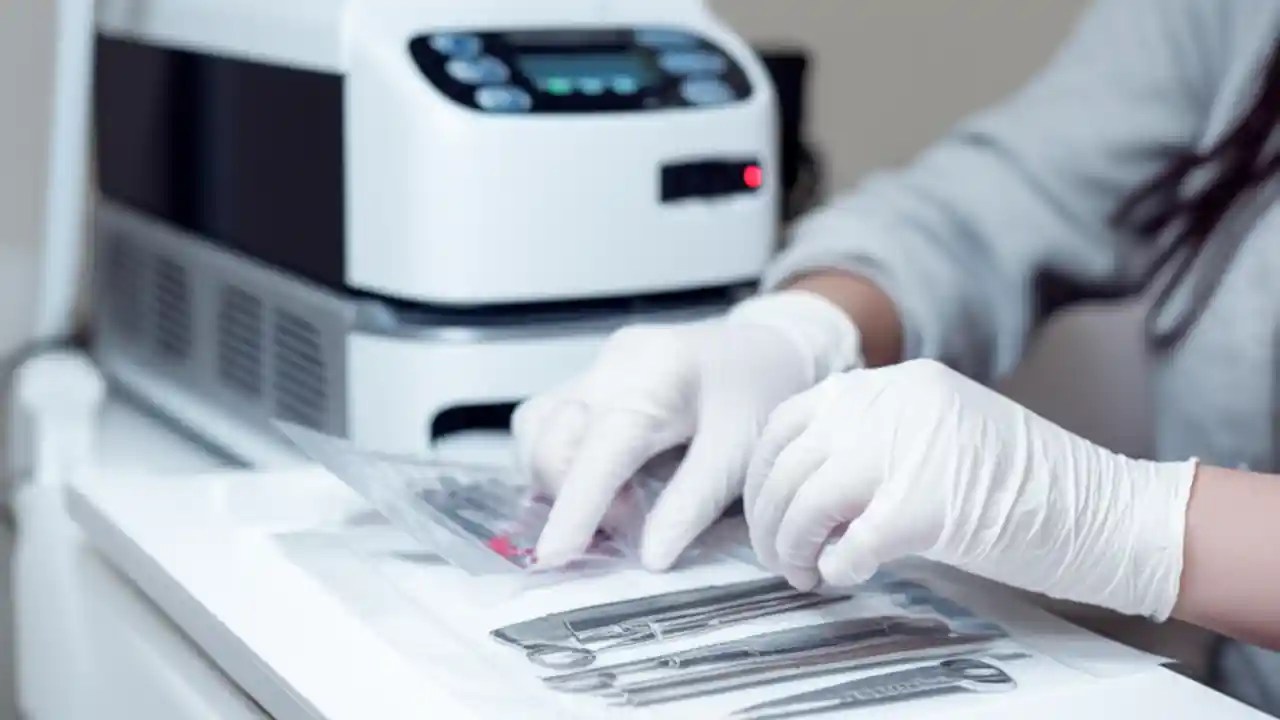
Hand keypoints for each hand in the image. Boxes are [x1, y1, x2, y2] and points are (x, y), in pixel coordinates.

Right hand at [513, 291, 860, 569]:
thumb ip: (693, 504)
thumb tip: (649, 559)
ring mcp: (593, 366)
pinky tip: (600, 480)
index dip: (575, 505)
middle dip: (575, 500)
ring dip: (559, 481)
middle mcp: (611, 365)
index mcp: (656, 377)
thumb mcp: (741, 455)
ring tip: (619, 502)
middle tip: (630, 527)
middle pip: (555, 441)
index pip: (601, 448)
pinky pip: (545, 420)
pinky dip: (559, 460)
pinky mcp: (586, 376)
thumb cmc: (761, 396)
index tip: (555, 556)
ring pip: (538, 430)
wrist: (764, 346)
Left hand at [745, 359, 1196, 620]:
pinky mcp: (929, 507)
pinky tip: (844, 576)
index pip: (793, 416)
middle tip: (777, 554)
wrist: (1108, 510)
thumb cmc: (1031, 484)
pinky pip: (849, 544)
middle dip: (768, 517)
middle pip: (790, 460)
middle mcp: (897, 406)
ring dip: (792, 546)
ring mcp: (913, 452)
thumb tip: (807, 486)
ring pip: (807, 499)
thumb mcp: (942, 431)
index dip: (765, 468)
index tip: (764, 504)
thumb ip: (876, 439)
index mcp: (899, 384)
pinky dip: (835, 567)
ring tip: (803, 571)